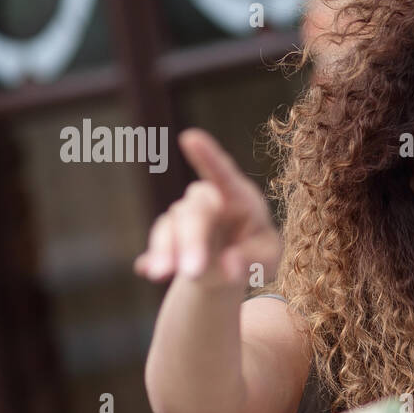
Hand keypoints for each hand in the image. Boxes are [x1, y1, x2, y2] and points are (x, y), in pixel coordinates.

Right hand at [133, 129, 280, 287]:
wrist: (231, 265)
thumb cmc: (256, 255)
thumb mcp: (265, 262)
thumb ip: (252, 261)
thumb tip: (229, 267)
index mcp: (239, 198)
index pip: (223, 175)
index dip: (207, 156)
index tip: (189, 137)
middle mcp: (209, 200)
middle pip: (196, 213)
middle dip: (192, 242)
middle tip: (193, 272)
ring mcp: (185, 215)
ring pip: (171, 226)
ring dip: (167, 251)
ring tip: (162, 275)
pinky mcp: (168, 233)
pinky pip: (158, 242)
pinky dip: (155, 257)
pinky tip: (147, 270)